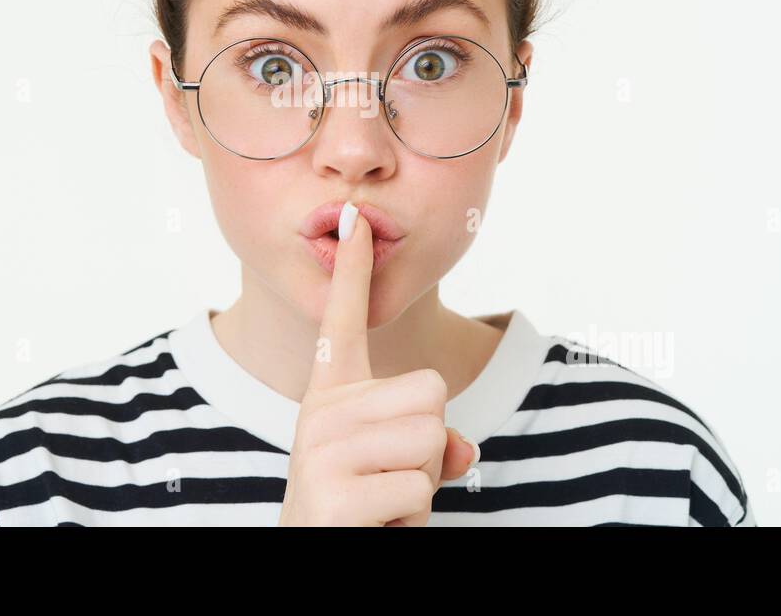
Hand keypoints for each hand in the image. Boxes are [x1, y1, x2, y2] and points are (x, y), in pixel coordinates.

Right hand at [278, 203, 478, 525]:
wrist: (314, 563)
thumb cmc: (360, 514)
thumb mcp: (395, 468)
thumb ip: (430, 442)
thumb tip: (466, 449)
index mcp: (330, 398)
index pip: (342, 322)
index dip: (352, 271)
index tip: (353, 218)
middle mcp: (320, 413)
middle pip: (431, 390)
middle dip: (430, 445)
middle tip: (388, 480)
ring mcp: (322, 451)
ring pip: (432, 437)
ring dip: (423, 485)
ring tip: (382, 505)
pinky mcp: (334, 492)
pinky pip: (420, 488)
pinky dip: (412, 519)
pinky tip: (376, 527)